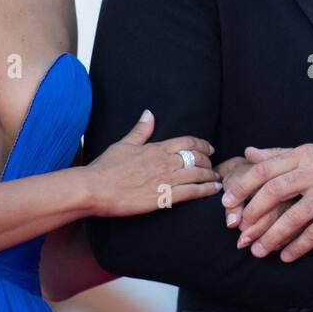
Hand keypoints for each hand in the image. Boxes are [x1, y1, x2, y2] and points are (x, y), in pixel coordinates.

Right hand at [85, 110, 219, 215]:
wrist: (95, 188)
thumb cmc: (106, 167)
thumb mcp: (123, 144)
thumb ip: (140, 130)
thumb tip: (149, 113)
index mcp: (156, 148)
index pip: (187, 142)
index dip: (202, 144)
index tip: (209, 148)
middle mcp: (165, 162)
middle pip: (196, 158)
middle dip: (208, 161)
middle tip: (213, 165)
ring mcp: (166, 180)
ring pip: (198, 174)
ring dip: (210, 176)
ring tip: (217, 179)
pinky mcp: (164, 198)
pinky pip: (192, 192)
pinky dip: (206, 190)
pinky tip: (214, 190)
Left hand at [221, 143, 312, 261]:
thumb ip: (280, 154)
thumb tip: (249, 153)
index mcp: (304, 155)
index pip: (266, 169)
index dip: (243, 186)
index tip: (226, 203)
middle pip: (275, 191)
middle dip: (253, 213)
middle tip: (238, 231)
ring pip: (295, 215)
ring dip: (273, 235)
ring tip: (258, 251)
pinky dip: (299, 245)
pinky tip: (286, 256)